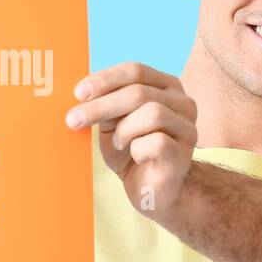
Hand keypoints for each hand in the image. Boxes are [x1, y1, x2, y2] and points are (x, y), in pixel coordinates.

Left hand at [65, 62, 197, 213]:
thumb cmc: (131, 152)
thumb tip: (81, 92)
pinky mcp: (184, 154)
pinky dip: (137, 148)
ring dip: (124, 129)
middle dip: (102, 106)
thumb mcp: (113, 122)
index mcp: (166, 86)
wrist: (152, 190)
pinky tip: (136, 155)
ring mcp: (187, 128)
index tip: (78, 93)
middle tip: (74, 120)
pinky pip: (157, 142)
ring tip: (117, 143)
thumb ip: (105, 104)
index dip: (104, 80)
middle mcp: (182, 103)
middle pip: (139, 92)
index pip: (135, 71)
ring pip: (153, 113)